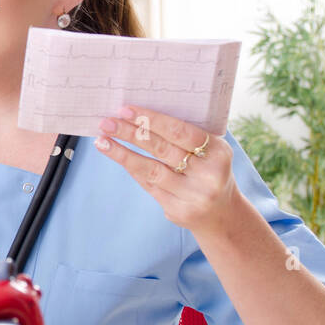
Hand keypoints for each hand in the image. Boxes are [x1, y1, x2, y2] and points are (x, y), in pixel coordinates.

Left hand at [94, 104, 235, 236]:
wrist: (222, 213)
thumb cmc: (209, 171)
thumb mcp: (210, 151)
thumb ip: (185, 135)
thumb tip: (140, 114)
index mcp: (218, 153)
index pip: (180, 131)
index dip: (151, 120)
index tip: (126, 110)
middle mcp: (208, 175)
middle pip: (161, 149)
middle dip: (131, 133)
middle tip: (107, 122)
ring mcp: (193, 196)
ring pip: (150, 170)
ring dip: (122, 153)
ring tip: (102, 141)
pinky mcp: (178, 211)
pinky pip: (148, 184)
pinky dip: (131, 168)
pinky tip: (115, 155)